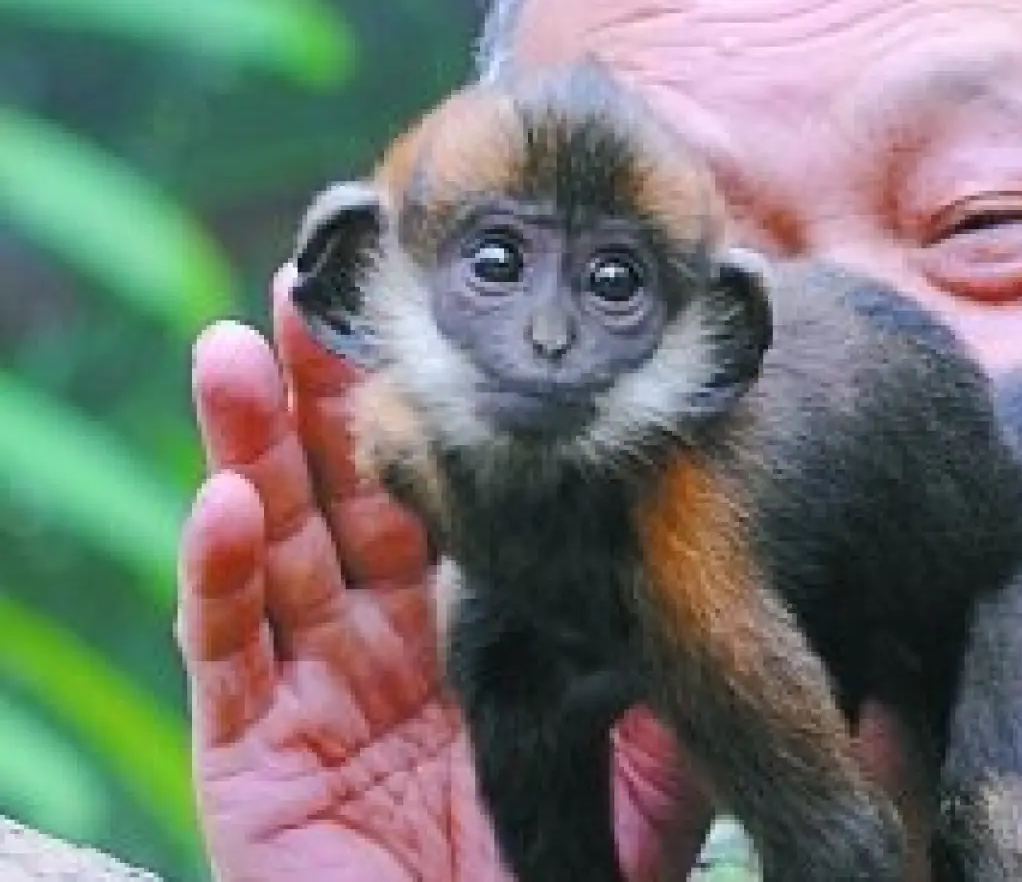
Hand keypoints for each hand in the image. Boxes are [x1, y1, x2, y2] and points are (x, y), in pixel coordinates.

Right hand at [177, 269, 714, 880]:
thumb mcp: (652, 775)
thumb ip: (690, 681)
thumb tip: (779, 594)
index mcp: (468, 627)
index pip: (448, 489)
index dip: (442, 400)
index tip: (458, 302)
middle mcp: (383, 640)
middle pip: (349, 484)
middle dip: (333, 381)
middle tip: (332, 271)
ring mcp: (311, 690)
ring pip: (271, 539)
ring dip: (252, 438)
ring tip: (251, 340)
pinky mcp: (251, 755)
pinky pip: (226, 651)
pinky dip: (217, 570)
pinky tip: (226, 495)